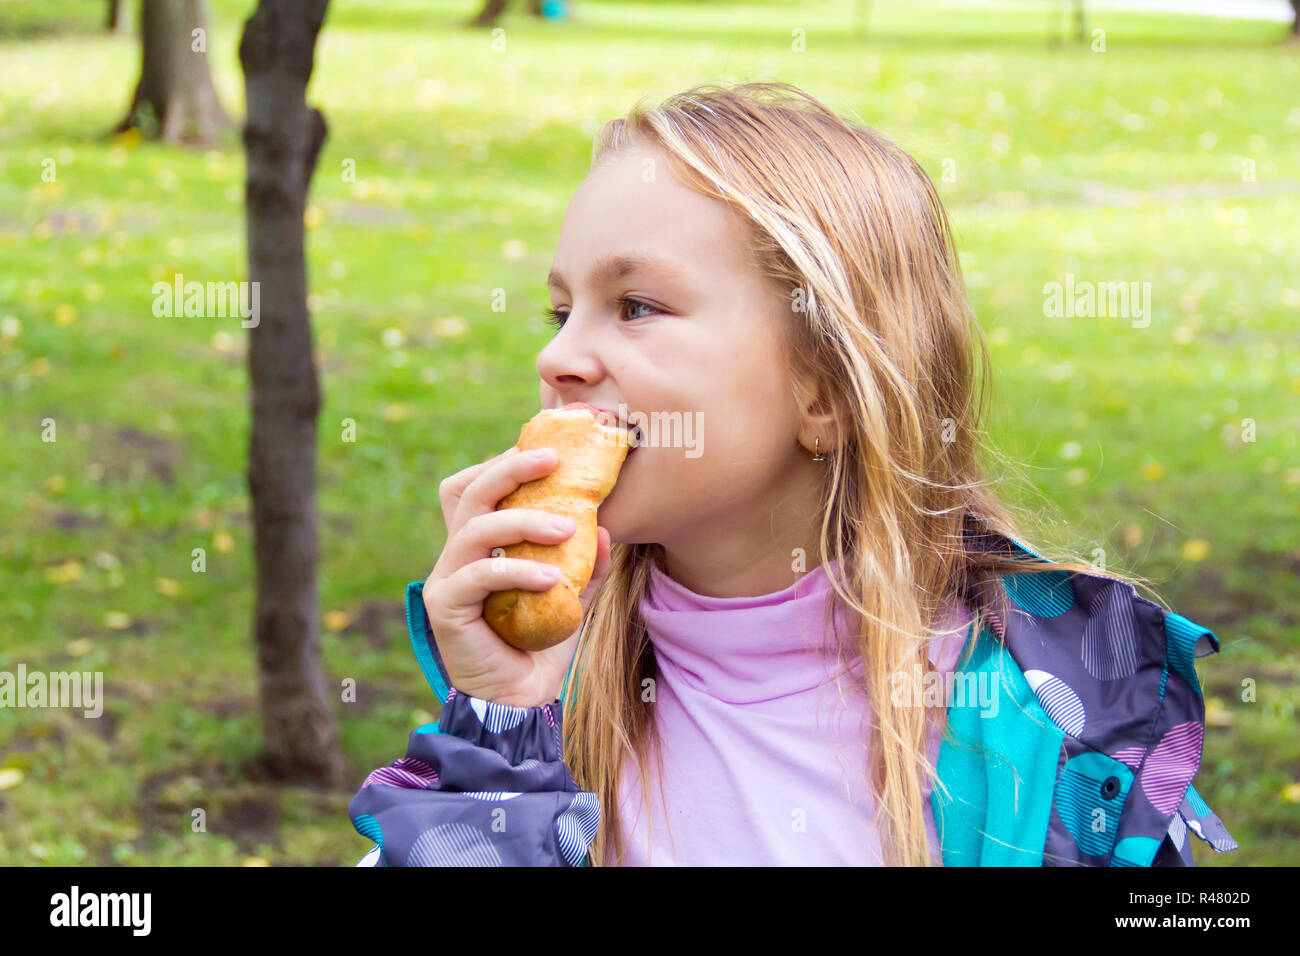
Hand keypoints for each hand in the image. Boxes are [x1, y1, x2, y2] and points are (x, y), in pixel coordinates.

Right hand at [420, 445, 612, 707]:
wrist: (520, 701)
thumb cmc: (541, 644)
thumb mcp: (572, 595)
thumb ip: (587, 562)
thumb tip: (607, 529)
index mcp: (480, 544)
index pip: (477, 485)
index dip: (505, 462)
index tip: (550, 453)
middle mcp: (456, 553)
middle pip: (470, 491)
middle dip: (511, 468)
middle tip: (554, 459)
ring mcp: (446, 578)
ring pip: (476, 527)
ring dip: (524, 520)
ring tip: (570, 528)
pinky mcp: (445, 606)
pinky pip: (479, 576)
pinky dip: (518, 571)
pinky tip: (553, 579)